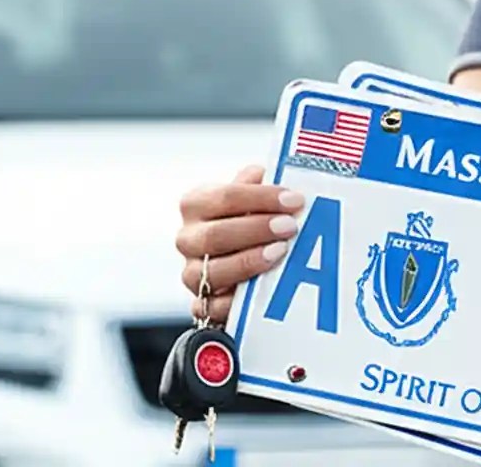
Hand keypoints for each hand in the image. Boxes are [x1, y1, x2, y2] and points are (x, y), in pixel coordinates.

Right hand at [176, 164, 304, 322]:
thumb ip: (256, 184)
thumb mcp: (249, 197)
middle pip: (216, 234)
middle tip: (290, 226)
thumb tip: (266, 172)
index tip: (293, 199)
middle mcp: (188, 238)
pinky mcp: (201, 304)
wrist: (237, 258)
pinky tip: (262, 290)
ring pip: (214, 271)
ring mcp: (192, 273)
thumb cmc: (245, 221)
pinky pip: (214, 308)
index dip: (260, 197)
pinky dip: (237, 301)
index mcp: (195, 205)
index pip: (225, 197)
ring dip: (249, 262)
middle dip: (256, 229)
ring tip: (280, 252)